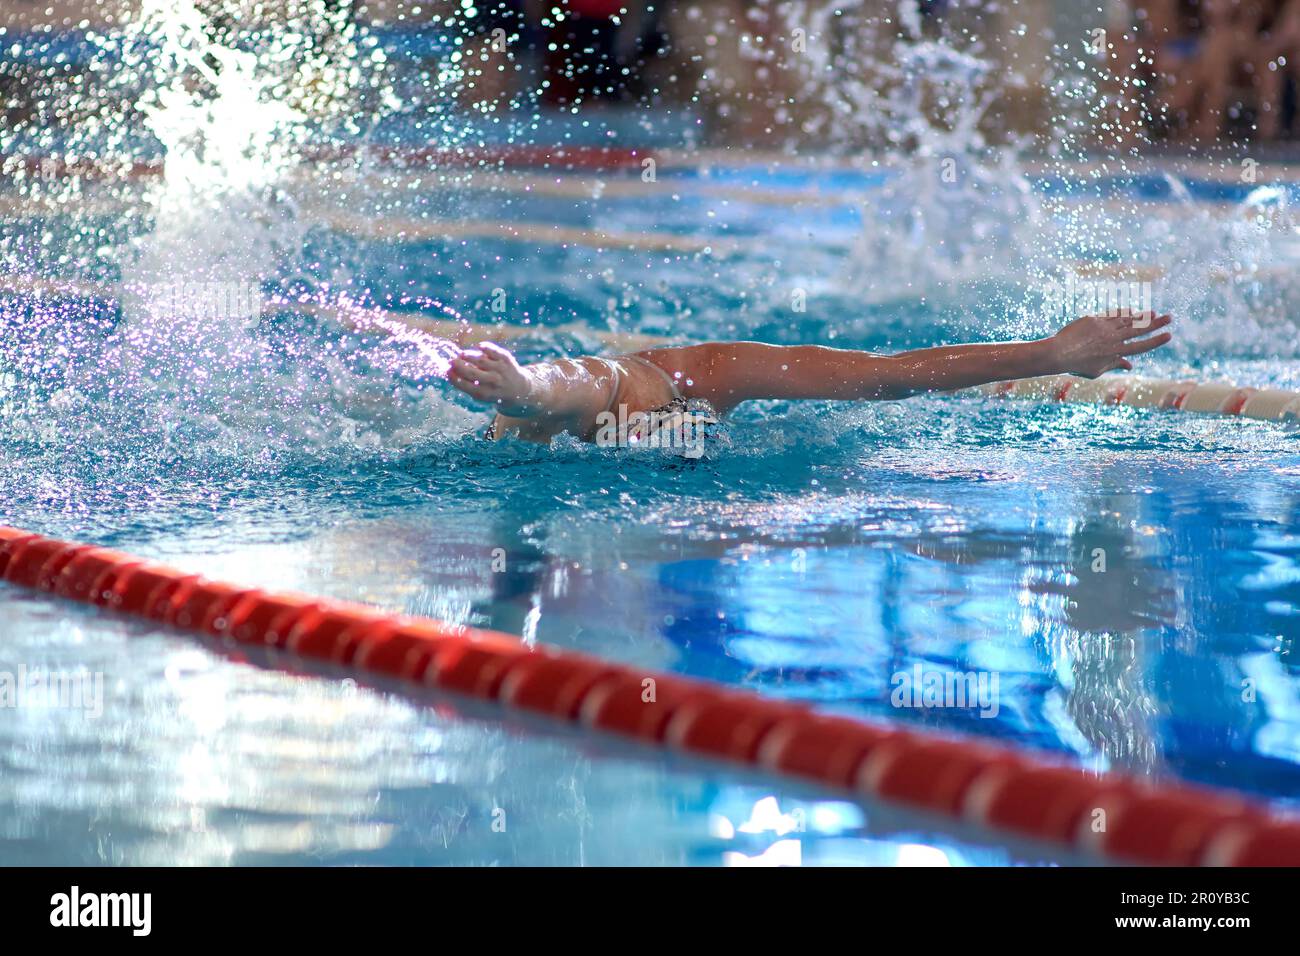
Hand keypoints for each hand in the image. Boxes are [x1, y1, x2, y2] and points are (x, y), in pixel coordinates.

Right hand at [447, 342, 535, 415]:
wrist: (519, 389)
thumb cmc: (493, 390)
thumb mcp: (481, 393)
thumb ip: (466, 383)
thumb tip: (449, 370)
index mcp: (485, 393)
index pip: (465, 385)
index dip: (454, 377)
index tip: (446, 371)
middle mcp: (493, 382)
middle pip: (471, 372)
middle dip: (458, 365)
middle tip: (451, 361)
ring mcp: (500, 369)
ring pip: (480, 360)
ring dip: (468, 356)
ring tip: (462, 355)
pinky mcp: (505, 358)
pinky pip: (492, 350)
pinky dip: (484, 347)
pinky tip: (478, 348)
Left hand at [1048, 311, 1172, 378]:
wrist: (1058, 353)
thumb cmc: (1076, 365)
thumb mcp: (1097, 371)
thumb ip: (1114, 365)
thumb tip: (1130, 366)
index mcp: (1115, 353)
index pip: (1141, 346)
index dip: (1156, 341)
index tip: (1168, 335)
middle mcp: (1113, 339)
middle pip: (1139, 330)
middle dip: (1156, 324)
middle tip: (1170, 318)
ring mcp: (1105, 328)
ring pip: (1127, 321)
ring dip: (1142, 317)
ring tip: (1154, 313)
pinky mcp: (1095, 320)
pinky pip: (1113, 315)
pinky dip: (1123, 313)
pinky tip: (1132, 311)